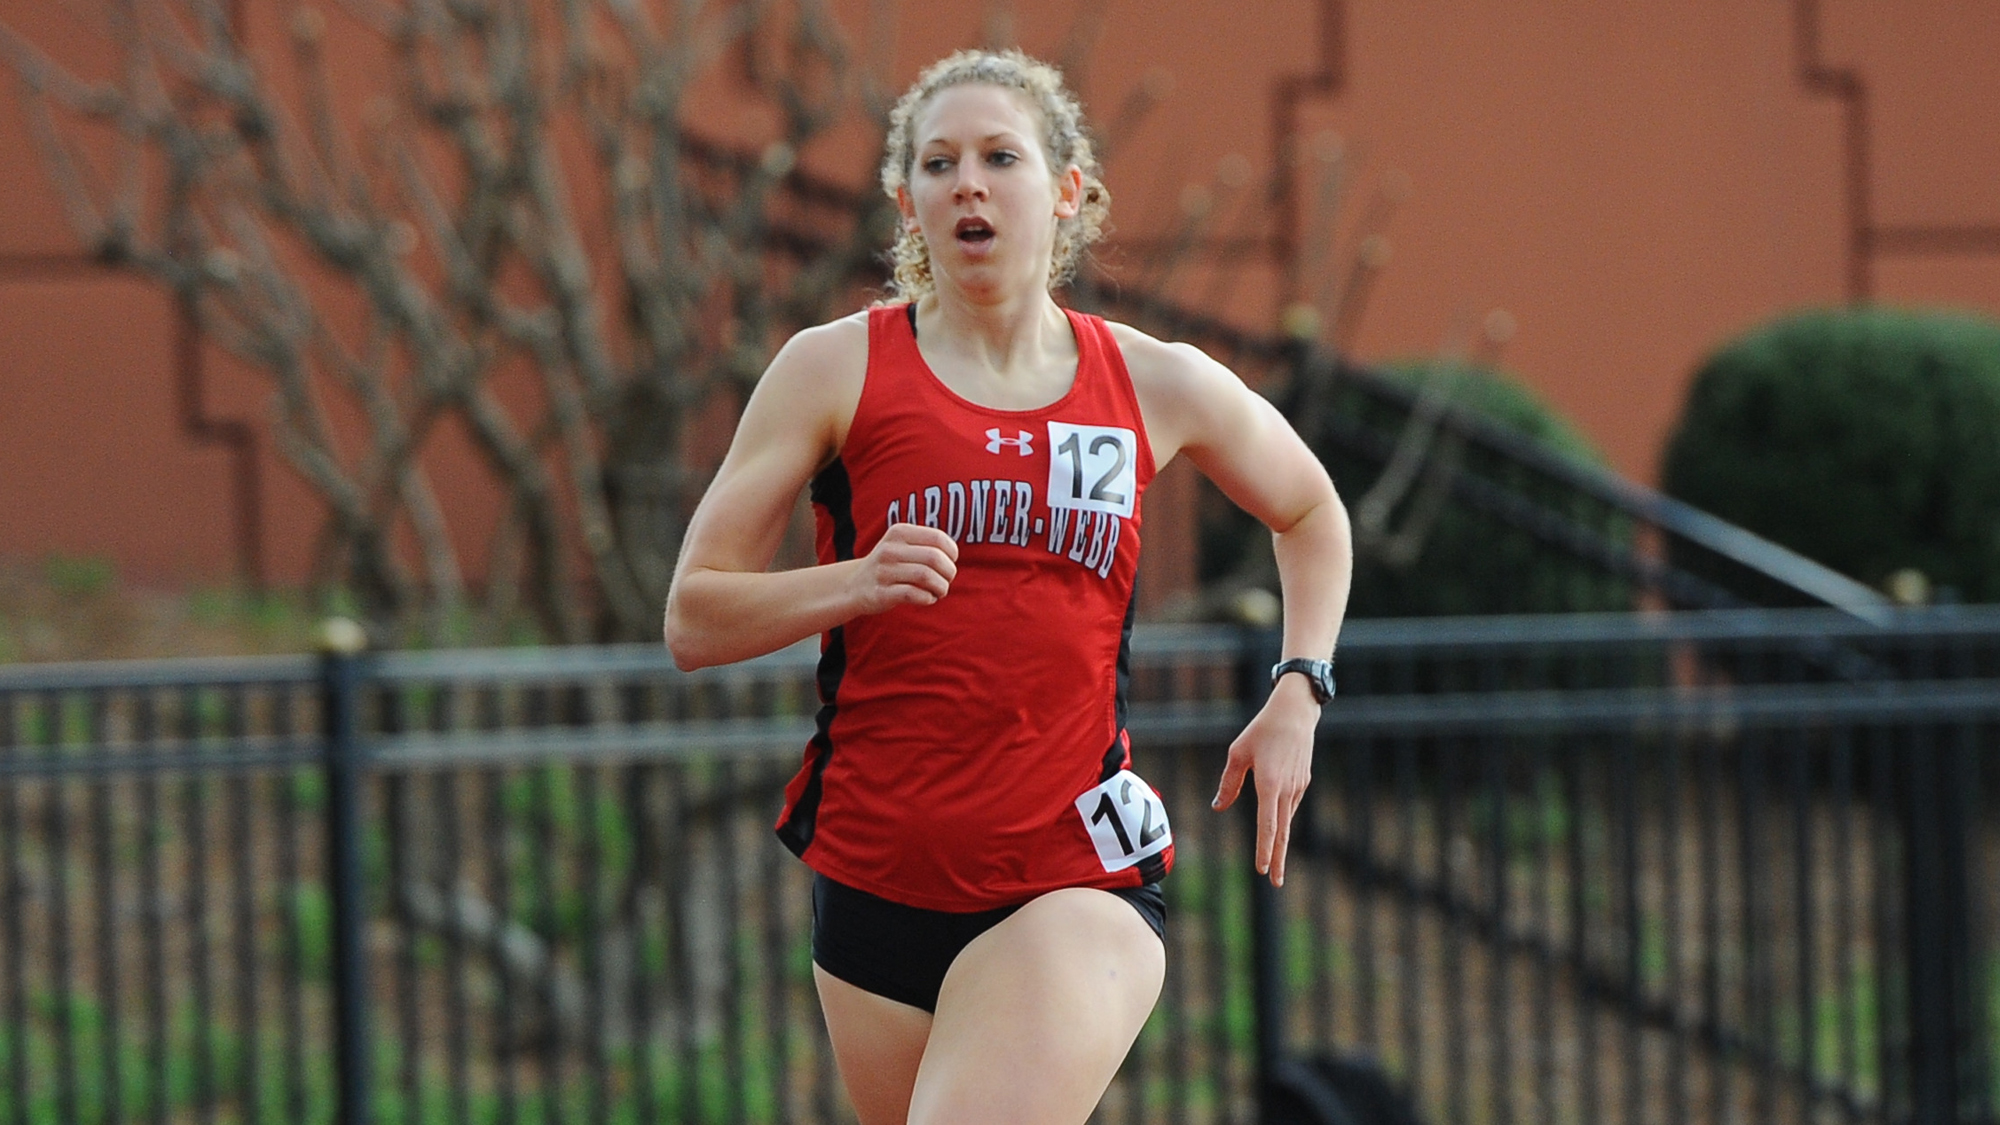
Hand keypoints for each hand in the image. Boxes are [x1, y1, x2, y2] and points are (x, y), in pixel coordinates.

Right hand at [852, 522, 958, 613]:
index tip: (950, 562)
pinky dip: (928, 598)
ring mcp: (883, 571)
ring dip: (941, 587)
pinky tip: (928, 598)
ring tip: (939, 591)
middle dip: (949, 572)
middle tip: (947, 580)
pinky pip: (913, 595)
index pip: (938, 538)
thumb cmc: (891, 565)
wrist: (855, 585)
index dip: (952, 552)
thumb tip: (953, 556)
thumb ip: (928, 545)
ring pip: (926, 576)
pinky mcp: (880, 593)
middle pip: (934, 558)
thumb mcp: (904, 545)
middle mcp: (889, 549)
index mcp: (899, 532)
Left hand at [1211, 675, 1319, 885]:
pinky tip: (1277, 825)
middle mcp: (1286, 789)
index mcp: (1269, 784)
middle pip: (1282, 832)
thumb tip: (1218, 806)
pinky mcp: (1303, 781)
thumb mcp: (1238, 753)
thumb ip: (1229, 783)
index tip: (1263, 870)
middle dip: (1278, 859)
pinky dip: (1282, 819)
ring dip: (1280, 842)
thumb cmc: (1262, 730)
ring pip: (1286, 819)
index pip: (1267, 824)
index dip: (1265, 849)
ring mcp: (1298, 786)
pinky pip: (1290, 805)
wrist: (1296, 712)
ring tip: (1275, 863)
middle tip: (1276, 883)